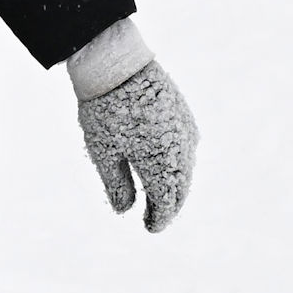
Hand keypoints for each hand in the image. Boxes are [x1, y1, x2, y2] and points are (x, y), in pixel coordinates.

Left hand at [76, 61, 196, 231]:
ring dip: (176, 184)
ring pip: (187, 167)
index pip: (167, 203)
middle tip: (155, 215)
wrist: (118, 64)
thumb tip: (126, 210)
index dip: (159, 219)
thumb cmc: (106, 111)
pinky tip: (167, 163)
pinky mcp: (184, 113)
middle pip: (181, 188)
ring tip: (160, 193)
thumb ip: (118, 186)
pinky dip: (179, 162)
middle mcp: (181, 150)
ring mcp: (186, 130)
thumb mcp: (105, 153)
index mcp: (162, 164)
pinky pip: (188, 146)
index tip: (149, 227)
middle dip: (170, 205)